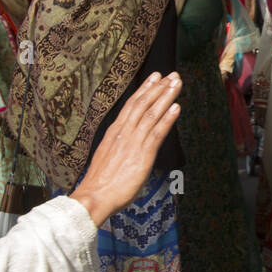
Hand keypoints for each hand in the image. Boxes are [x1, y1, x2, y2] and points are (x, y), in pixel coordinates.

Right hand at [70, 73, 181, 225]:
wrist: (94, 196)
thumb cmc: (100, 182)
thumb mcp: (107, 156)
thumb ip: (118, 145)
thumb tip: (127, 143)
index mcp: (114, 132)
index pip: (131, 104)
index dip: (145, 89)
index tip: (155, 77)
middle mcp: (123, 132)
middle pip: (143, 104)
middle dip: (158, 87)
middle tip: (171, 75)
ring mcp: (133, 142)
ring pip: (151, 114)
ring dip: (166, 97)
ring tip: (176, 84)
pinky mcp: (142, 154)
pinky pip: (157, 133)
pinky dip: (168, 119)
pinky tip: (177, 108)